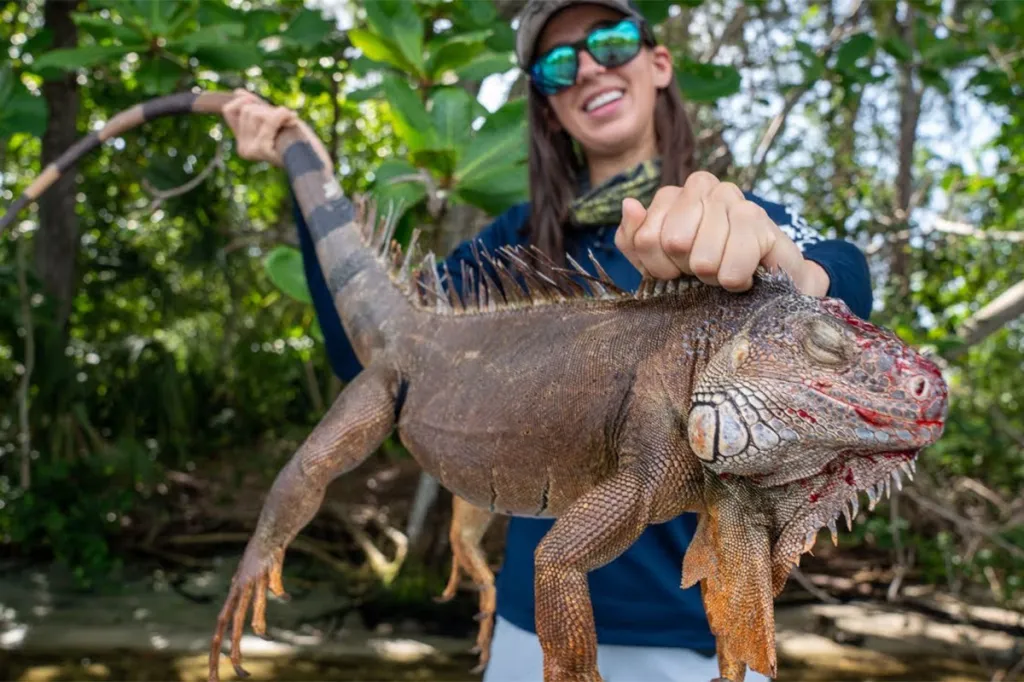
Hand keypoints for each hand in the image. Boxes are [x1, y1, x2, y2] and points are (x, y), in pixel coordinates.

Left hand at [208, 538, 287, 680]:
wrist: (272, 526)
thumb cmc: (266, 550)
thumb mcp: (263, 572)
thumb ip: (268, 585)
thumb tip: (280, 596)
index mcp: (235, 593)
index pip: (221, 625)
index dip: (216, 647)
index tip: (215, 669)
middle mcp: (239, 590)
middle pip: (227, 627)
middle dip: (221, 654)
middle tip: (215, 680)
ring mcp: (250, 582)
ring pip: (242, 617)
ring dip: (240, 642)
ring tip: (238, 665)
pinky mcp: (263, 573)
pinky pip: (265, 594)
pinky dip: (269, 604)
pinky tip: (273, 614)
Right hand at [222, 89, 331, 169]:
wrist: (317, 165)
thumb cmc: (300, 142)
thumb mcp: (276, 121)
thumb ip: (257, 109)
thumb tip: (238, 92)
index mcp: (243, 142)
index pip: (229, 110)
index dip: (247, 101)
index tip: (269, 109)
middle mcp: (243, 149)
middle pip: (247, 110)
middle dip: (270, 110)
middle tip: (288, 122)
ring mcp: (250, 150)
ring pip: (256, 113)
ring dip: (278, 113)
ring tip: (291, 124)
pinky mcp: (261, 150)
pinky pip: (267, 121)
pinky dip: (281, 116)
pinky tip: (293, 120)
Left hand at [614, 171, 829, 295]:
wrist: (762, 285)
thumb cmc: (705, 271)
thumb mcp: (657, 263)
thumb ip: (633, 238)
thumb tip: (629, 204)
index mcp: (671, 194)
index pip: (645, 238)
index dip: (659, 267)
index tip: (676, 270)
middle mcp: (700, 185)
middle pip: (673, 243)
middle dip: (687, 269)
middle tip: (703, 269)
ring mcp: (731, 196)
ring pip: (703, 259)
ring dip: (713, 278)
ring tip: (724, 269)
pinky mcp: (758, 216)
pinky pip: (732, 269)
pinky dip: (736, 282)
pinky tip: (745, 273)